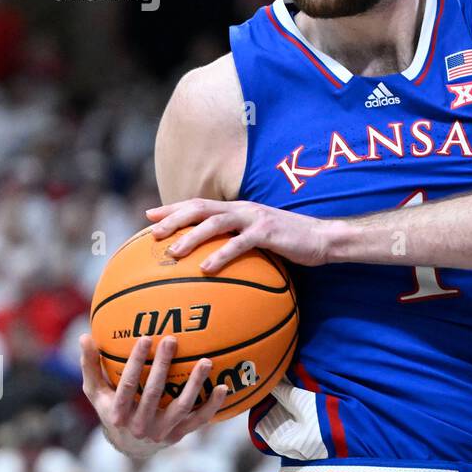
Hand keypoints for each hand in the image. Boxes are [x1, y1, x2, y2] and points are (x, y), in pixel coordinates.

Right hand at [79, 333, 227, 458]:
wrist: (129, 445)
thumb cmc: (112, 408)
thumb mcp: (96, 391)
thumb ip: (90, 365)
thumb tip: (83, 336)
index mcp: (118, 413)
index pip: (127, 385)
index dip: (136, 362)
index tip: (146, 337)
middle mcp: (139, 425)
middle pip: (154, 393)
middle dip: (162, 365)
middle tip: (172, 339)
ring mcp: (161, 431)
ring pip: (181, 407)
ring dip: (194, 384)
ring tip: (206, 361)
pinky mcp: (179, 434)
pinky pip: (199, 420)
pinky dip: (212, 406)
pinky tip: (222, 387)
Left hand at [146, 198, 333, 272]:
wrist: (323, 239)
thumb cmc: (290, 243)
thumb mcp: (260, 239)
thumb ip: (237, 241)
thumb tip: (212, 259)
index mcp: (238, 209)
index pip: (199, 204)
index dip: (173, 208)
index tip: (148, 217)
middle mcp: (243, 208)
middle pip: (200, 208)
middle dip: (173, 218)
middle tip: (152, 233)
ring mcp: (255, 218)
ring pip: (215, 222)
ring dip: (191, 236)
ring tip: (173, 252)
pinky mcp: (268, 232)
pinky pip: (240, 243)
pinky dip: (221, 254)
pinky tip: (207, 268)